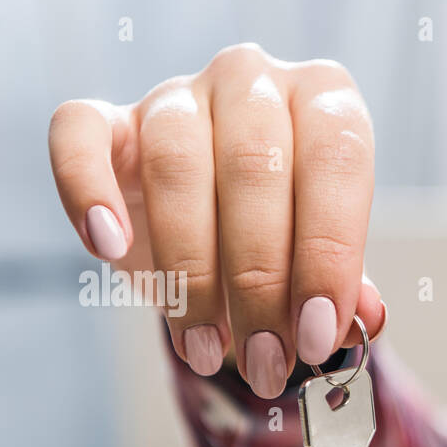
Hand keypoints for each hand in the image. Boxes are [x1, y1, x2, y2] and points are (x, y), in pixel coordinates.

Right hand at [49, 43, 384, 397]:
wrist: (218, 229)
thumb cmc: (286, 240)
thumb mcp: (325, 264)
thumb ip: (348, 288)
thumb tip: (367, 318)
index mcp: (325, 103)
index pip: (336, 163)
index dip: (328, 257)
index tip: (317, 335)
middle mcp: (254, 84)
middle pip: (255, 170)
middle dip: (262, 285)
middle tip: (267, 362)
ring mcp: (177, 96)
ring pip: (177, 164)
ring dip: (190, 273)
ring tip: (206, 348)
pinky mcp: (106, 121)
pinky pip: (79, 137)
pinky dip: (88, 192)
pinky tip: (109, 250)